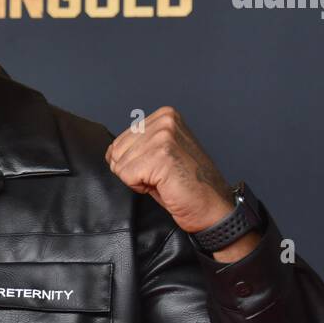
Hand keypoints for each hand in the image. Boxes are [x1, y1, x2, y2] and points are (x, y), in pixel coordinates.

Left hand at [104, 106, 233, 233]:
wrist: (212, 207)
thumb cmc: (187, 185)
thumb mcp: (160, 154)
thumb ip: (139, 145)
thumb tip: (111, 151)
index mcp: (165, 116)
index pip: (120, 141)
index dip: (134, 163)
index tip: (159, 168)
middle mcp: (164, 121)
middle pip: (117, 151)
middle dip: (133, 170)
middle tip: (161, 176)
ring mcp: (163, 136)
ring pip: (120, 164)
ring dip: (138, 179)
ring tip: (163, 180)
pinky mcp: (160, 155)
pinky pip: (127, 176)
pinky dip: (140, 187)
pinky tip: (163, 185)